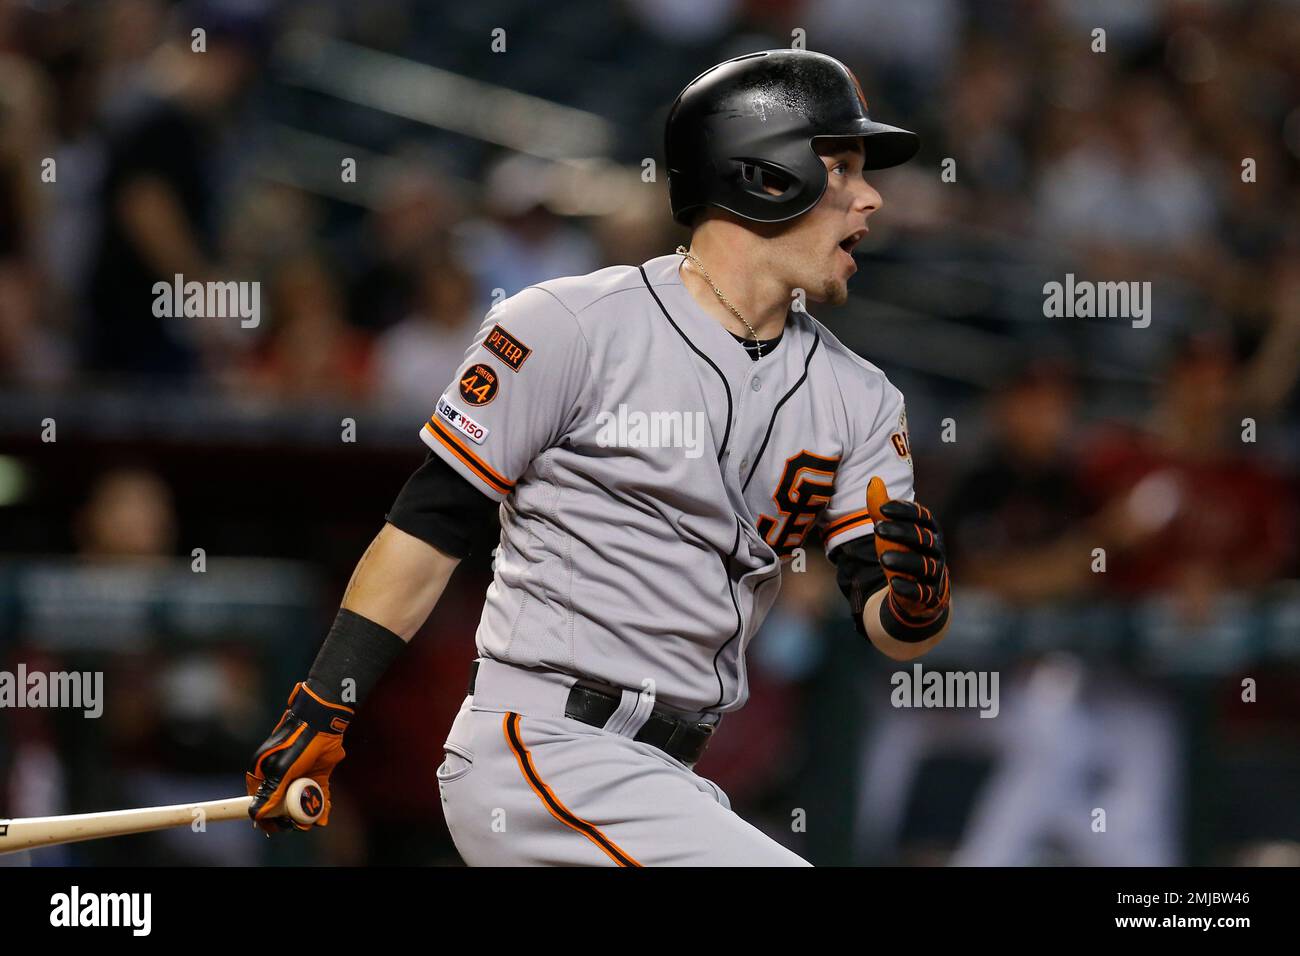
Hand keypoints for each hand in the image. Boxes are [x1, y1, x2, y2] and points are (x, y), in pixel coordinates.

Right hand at [246, 682, 351, 831]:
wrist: (323, 722)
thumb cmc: (298, 743)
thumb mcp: (282, 769)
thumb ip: (271, 792)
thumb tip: (257, 816)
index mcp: (264, 774)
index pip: (259, 803)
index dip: (267, 818)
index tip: (277, 827)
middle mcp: (280, 777)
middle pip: (281, 806)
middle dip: (289, 818)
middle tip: (299, 825)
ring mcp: (299, 777)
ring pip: (301, 802)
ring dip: (306, 815)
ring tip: (313, 821)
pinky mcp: (317, 775)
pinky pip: (317, 794)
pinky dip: (321, 806)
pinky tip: (324, 817)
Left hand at [866, 476, 949, 623]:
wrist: (918, 589)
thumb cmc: (904, 551)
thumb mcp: (891, 529)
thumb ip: (881, 508)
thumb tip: (873, 480)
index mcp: (929, 530)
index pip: (922, 516)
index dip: (904, 511)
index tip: (882, 508)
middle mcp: (936, 550)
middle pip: (923, 538)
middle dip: (901, 532)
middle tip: (877, 529)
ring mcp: (934, 573)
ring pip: (922, 565)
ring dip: (903, 561)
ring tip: (882, 559)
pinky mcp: (928, 595)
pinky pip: (921, 592)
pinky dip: (909, 589)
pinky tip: (893, 583)